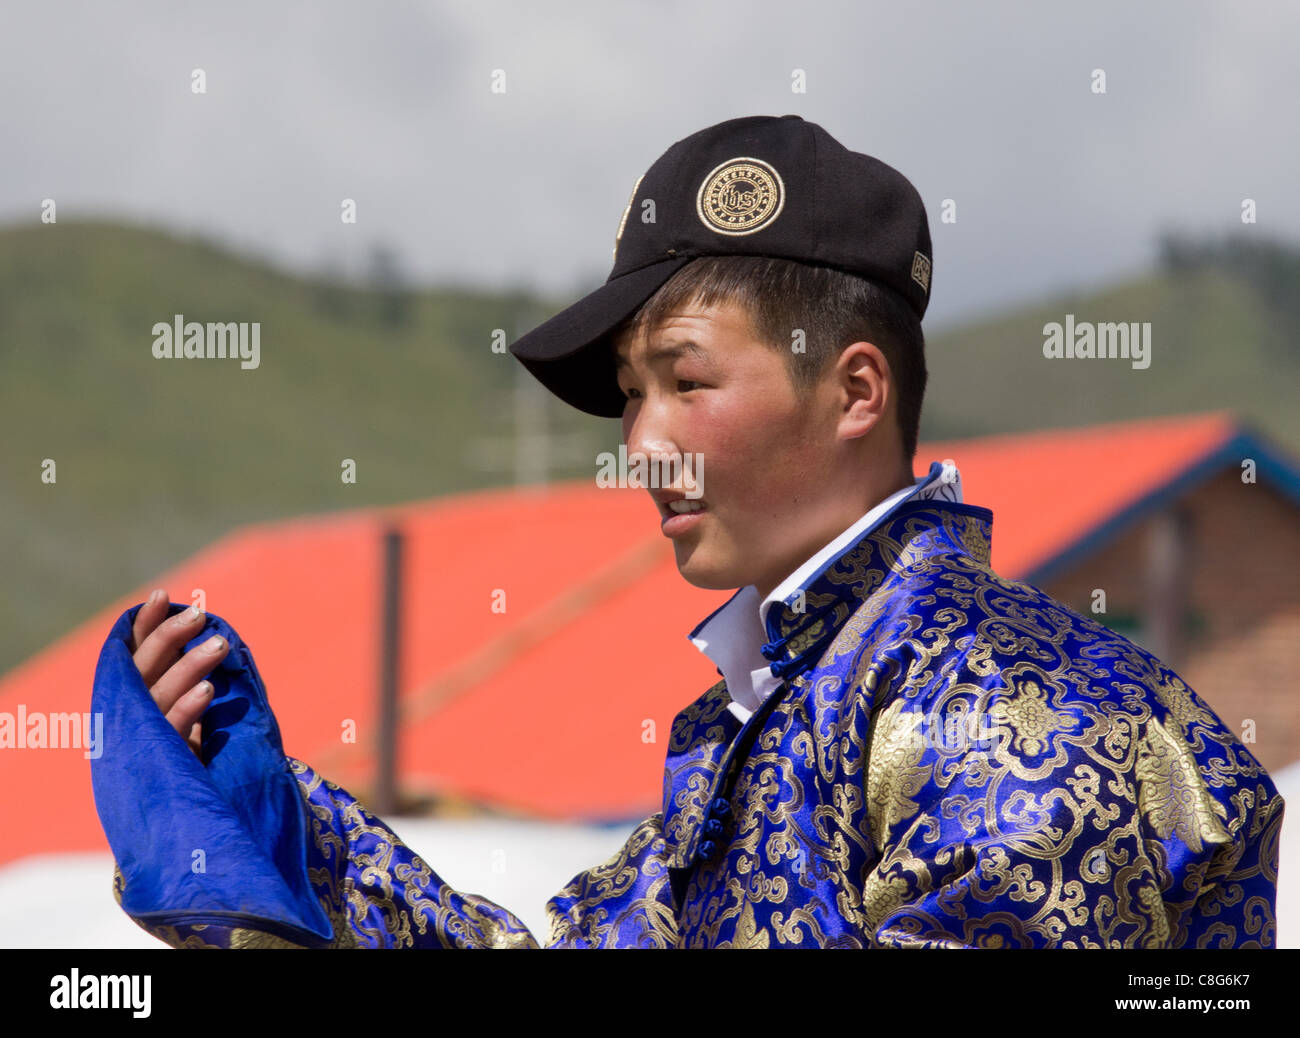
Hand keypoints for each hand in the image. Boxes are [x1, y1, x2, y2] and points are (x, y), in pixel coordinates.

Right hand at [129, 588, 229, 757]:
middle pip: (144, 668)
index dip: (146, 625)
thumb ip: (192, 683)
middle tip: (201, 614)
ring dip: (190, 665)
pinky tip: (208, 689)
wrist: (178, 820)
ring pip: (160, 693)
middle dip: (169, 636)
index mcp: (134, 701)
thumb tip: (219, 641)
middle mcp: (131, 717)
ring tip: (220, 643)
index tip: (162, 595)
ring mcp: (143, 740)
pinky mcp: (160, 762)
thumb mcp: (188, 716)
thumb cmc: (190, 760)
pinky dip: (188, 707)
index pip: (135, 655)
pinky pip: (172, 730)